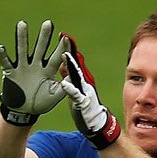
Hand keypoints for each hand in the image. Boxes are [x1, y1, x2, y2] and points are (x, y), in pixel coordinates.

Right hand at [0, 20, 67, 126]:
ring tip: (22, 24)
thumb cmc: (40, 103)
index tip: (66, 38)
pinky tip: (0, 48)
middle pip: (41, 48)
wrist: (23, 112)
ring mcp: (23, 67)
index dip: (61, 48)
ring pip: (23, 50)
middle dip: (44, 37)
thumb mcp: (54, 97)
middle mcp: (36, 65)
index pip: (56, 57)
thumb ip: (64, 88)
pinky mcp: (11, 72)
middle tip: (48, 23)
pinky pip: (6, 62)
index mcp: (48, 70)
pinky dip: (2, 56)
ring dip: (22, 38)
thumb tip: (71, 78)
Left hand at [60, 35, 120, 149]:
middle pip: (76, 63)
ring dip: (70, 64)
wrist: (95, 123)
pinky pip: (75, 94)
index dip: (68, 47)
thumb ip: (68, 77)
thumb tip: (61, 64)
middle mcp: (83, 81)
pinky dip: (70, 88)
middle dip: (70, 50)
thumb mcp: (74, 89)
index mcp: (80, 78)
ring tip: (63, 55)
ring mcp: (84, 90)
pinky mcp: (82, 102)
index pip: (74, 60)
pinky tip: (64, 83)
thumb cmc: (83, 107)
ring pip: (76, 75)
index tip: (62, 34)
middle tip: (64, 36)